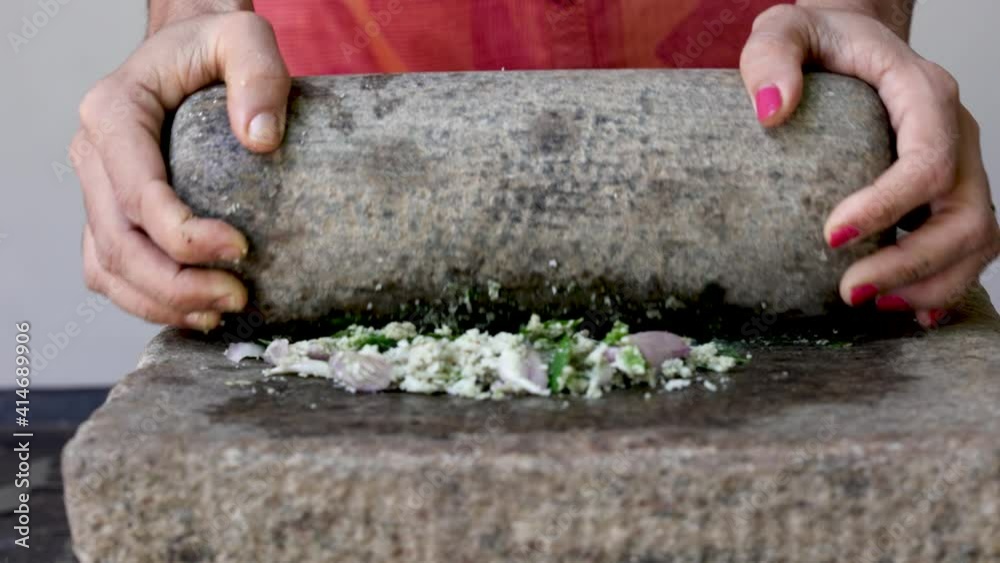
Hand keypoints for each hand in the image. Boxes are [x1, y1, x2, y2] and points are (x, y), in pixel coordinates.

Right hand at [74, 11, 289, 329]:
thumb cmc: (216, 45)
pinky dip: (146, 301)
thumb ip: (258, 75)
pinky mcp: (111, 210)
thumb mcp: (245, 38)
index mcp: (113, 112)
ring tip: (220, 312)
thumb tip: (261, 138)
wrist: (191, 49)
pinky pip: (111, 269)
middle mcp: (93, 153)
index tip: (242, 250)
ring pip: (107, 266)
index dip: (185, 236)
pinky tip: (195, 312)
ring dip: (160, 302)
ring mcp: (97, 186)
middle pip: (118, 243)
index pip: (138, 193)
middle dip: (175, 283)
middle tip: (236, 297)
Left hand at [739, 4, 999, 326]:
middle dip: (914, 263)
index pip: (928, 160)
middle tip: (850, 292)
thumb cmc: (819, 37)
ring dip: (932, 283)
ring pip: (978, 238)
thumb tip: (772, 110)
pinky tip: (905, 308)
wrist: (851, 40)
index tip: (831, 237)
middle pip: (965, 213)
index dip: (889, 206)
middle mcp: (955, 133)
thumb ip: (772, 58)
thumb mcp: (785, 29)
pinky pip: (965, 246)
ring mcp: (959, 166)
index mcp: (923, 92)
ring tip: (874, 305)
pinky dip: (941, 282)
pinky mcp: (947, 192)